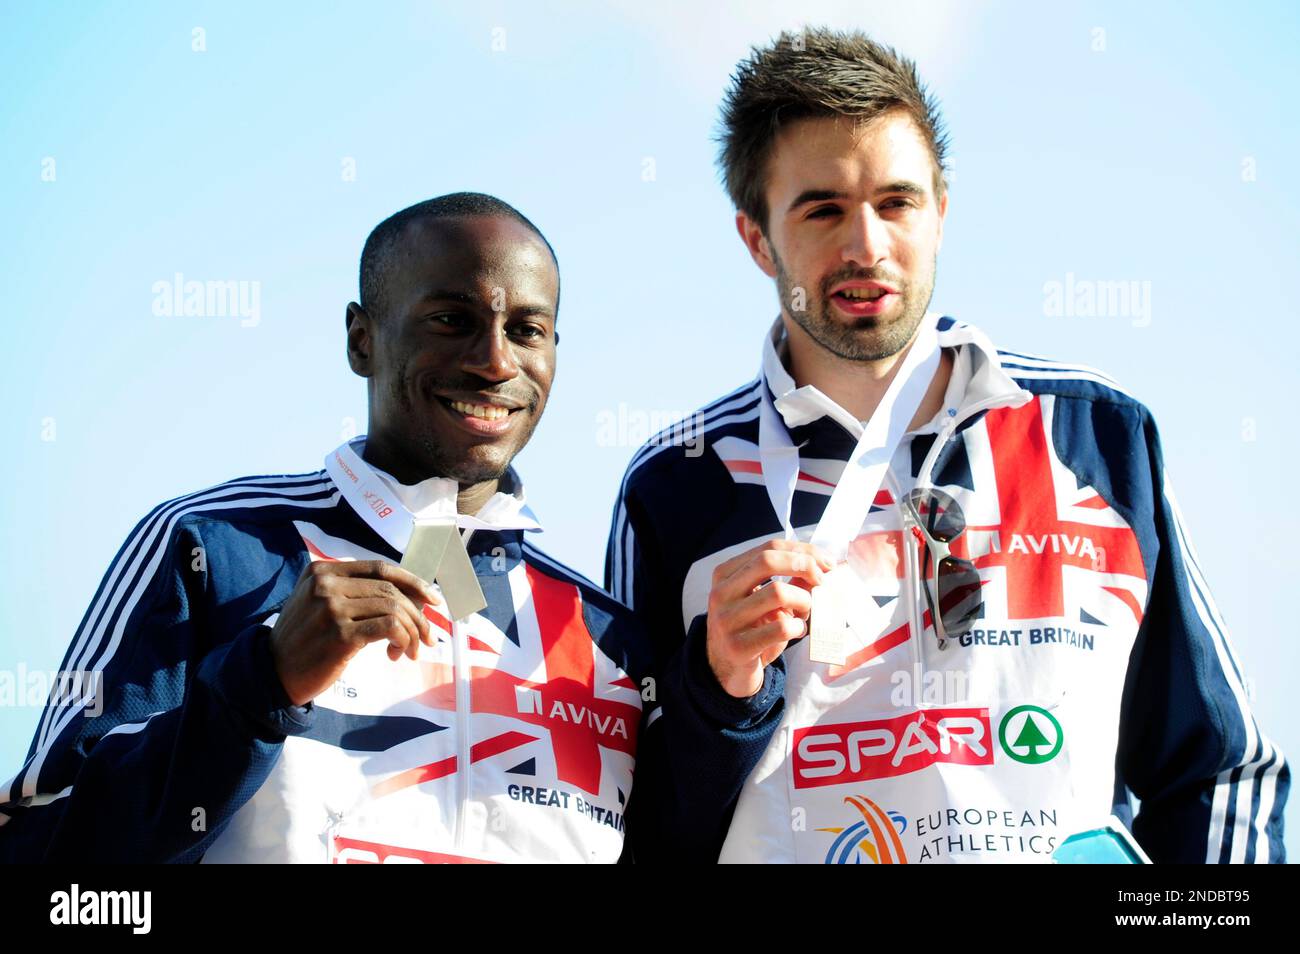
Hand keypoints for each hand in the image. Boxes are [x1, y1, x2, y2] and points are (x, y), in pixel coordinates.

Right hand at [270, 560, 441, 705]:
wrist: (273, 673)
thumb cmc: (304, 641)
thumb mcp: (318, 603)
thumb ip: (352, 592)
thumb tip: (410, 596)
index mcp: (322, 571)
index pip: (380, 568)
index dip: (412, 582)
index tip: (432, 599)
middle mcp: (326, 584)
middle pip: (391, 590)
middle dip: (417, 614)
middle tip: (427, 637)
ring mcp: (332, 608)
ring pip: (394, 609)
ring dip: (412, 632)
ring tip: (411, 651)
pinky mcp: (341, 634)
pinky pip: (389, 628)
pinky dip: (403, 640)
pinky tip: (397, 654)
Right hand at [705, 539, 832, 697]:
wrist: (727, 668)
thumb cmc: (752, 628)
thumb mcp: (767, 600)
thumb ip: (790, 581)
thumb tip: (823, 565)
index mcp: (725, 574)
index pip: (768, 548)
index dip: (803, 551)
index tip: (826, 562)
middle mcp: (721, 593)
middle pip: (768, 561)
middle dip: (804, 565)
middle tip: (823, 580)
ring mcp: (726, 620)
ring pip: (778, 593)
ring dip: (804, 600)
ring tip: (807, 612)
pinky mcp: (738, 647)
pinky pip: (780, 628)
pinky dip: (798, 626)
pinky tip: (798, 630)